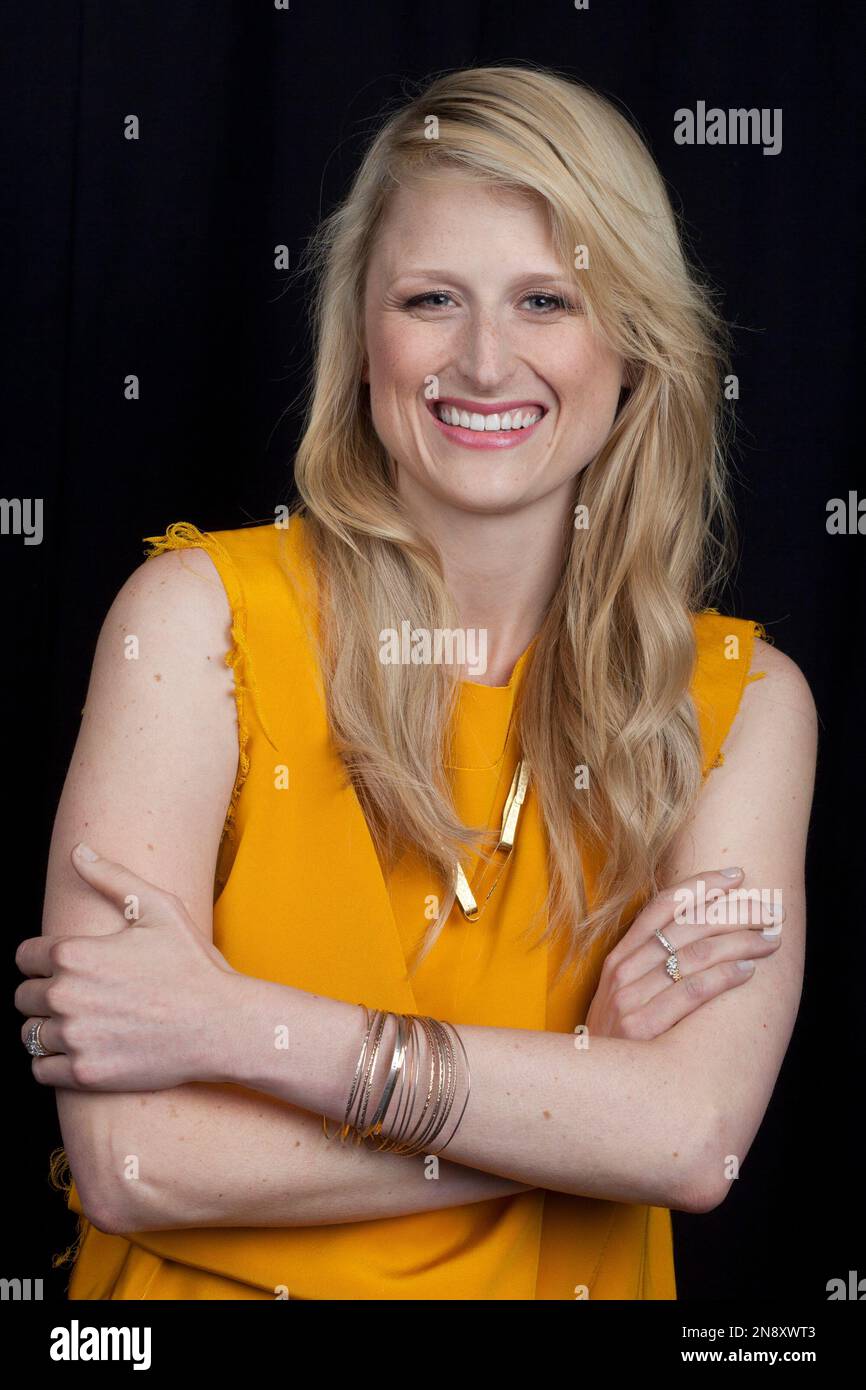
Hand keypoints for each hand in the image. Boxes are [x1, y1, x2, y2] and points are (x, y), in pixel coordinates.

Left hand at [15, 843, 237, 1089]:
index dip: (43, 960)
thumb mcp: (159, 909)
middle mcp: (65, 995)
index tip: (67, 968)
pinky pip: (41, 1070)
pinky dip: (54, 1063)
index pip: (24, 957)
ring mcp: (73, 1037)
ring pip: (30, 1034)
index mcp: (74, 953)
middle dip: (45, 994)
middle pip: (23, 997)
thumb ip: (112, 878)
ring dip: (50, 1029)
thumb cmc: (191, 965)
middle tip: (80, 997)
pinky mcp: (83, 1074)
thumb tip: (80, 851)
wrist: (219, 1025)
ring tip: (84, 1024)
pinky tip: (83, 1050)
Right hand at [584, 866, 784, 1040]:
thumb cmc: (619, 1043)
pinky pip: (689, 993)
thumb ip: (649, 968)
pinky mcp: (640, 1029)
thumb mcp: (623, 997)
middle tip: (769, 909)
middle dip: (733, 913)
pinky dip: (721, 978)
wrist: (589, 1090)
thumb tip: (700, 936)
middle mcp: (622, 973)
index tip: (736, 875)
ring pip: (692, 956)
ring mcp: (628, 999)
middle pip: (684, 927)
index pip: (661, 906)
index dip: (700, 885)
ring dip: (738, 943)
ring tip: (769, 938)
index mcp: (619, 958)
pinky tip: (747, 971)